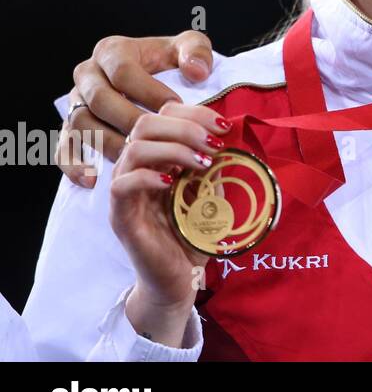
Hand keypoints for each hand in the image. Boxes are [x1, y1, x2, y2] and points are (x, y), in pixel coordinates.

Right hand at [59, 31, 214, 186]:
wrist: (157, 76)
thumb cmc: (172, 61)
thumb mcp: (189, 46)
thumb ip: (197, 51)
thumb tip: (196, 72)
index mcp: (112, 51)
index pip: (123, 70)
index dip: (149, 90)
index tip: (174, 106)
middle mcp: (88, 74)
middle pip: (100, 99)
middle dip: (131, 120)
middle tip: (159, 137)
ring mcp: (75, 102)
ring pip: (82, 124)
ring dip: (109, 143)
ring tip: (137, 157)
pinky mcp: (70, 126)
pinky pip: (63, 147)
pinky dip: (74, 164)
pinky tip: (93, 180)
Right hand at [108, 100, 232, 316]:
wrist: (179, 278)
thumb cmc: (194, 234)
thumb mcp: (212, 192)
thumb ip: (214, 165)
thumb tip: (230, 136)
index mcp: (157, 158)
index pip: (163, 115)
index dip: (194, 113)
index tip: (223, 127)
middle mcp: (136, 168)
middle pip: (146, 124)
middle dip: (186, 126)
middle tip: (214, 144)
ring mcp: (125, 192)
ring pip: (134, 148)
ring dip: (174, 148)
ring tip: (202, 164)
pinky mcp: (121, 216)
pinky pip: (122, 185)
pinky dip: (149, 176)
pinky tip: (174, 183)